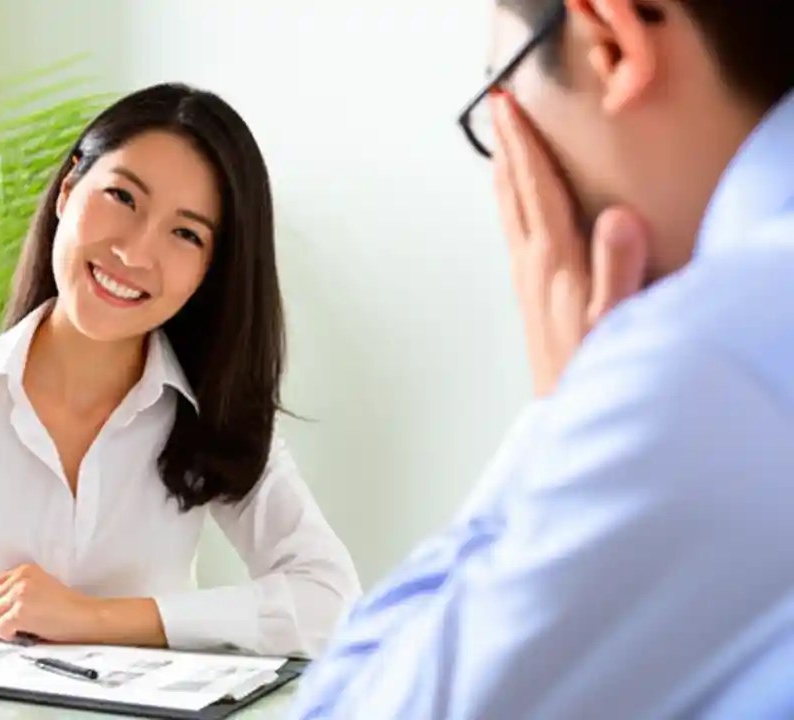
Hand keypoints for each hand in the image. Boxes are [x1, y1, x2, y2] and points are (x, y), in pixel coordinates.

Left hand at [0, 564, 99, 642]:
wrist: (85, 617)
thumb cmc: (64, 609)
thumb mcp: (37, 590)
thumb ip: (12, 594)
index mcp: (22, 570)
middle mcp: (19, 577)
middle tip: (8, 629)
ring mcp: (20, 593)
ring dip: (0, 629)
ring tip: (19, 630)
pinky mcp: (22, 610)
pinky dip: (7, 635)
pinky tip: (22, 633)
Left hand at [491, 92, 649, 396]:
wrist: (564, 416)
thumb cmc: (594, 370)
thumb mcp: (617, 320)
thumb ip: (618, 268)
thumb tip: (619, 217)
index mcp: (553, 261)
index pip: (536, 188)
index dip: (524, 144)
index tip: (509, 106)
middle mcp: (531, 265)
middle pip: (513, 191)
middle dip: (506, 145)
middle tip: (495, 104)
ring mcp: (526, 280)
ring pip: (509, 210)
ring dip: (506, 170)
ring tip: (502, 142)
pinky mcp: (529, 295)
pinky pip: (516, 232)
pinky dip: (513, 203)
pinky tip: (516, 204)